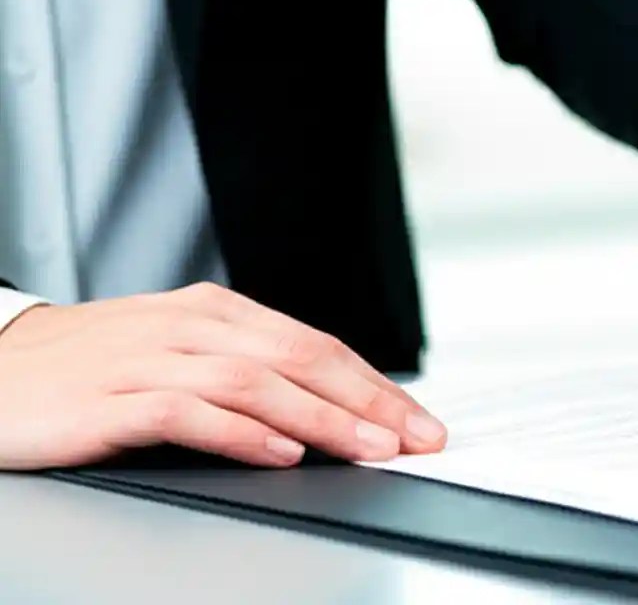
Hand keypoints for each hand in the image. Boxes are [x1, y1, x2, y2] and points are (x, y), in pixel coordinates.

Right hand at [0, 283, 446, 469]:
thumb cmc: (89, 369)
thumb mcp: (177, 354)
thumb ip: (244, 372)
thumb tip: (326, 409)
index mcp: (215, 313)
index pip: (314, 344)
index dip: (375, 383)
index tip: (419, 421)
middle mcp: (191, 327)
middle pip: (300, 358)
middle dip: (370, 400)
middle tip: (416, 438)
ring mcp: (150, 359)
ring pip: (257, 382)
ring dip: (323, 417)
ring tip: (369, 448)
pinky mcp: (111, 400)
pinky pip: (188, 412)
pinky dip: (241, 432)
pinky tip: (281, 453)